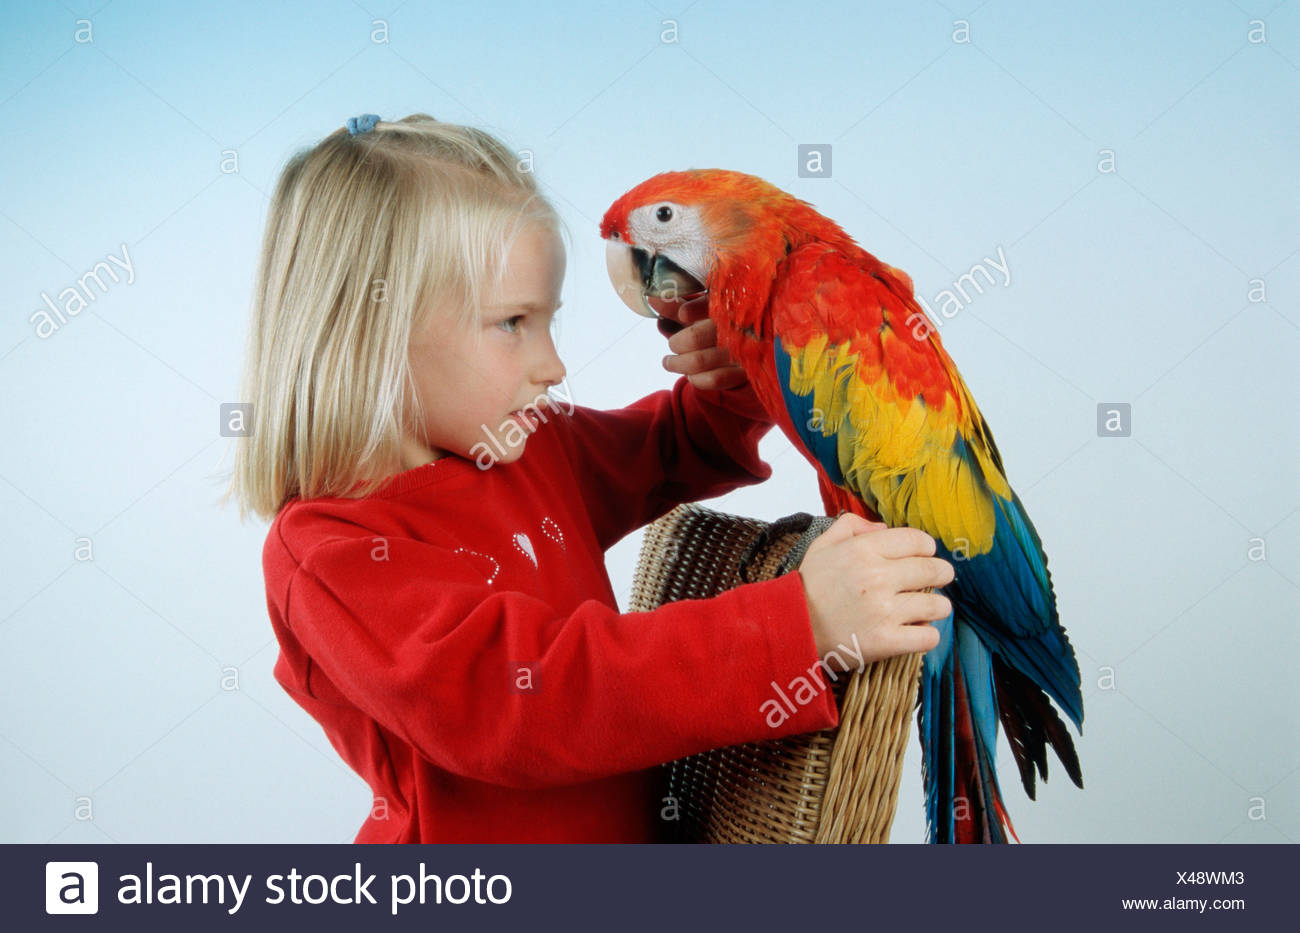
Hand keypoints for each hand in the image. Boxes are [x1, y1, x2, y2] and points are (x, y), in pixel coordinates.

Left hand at [653, 293, 748, 391]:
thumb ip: (677, 306)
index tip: (683, 315)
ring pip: (699, 361)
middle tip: (672, 345)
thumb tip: (650, 298)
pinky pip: (713, 379)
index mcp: (729, 307)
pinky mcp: (745, 373)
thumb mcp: (701, 314)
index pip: (709, 303)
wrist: (755, 351)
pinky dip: (695, 379)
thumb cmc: (719, 329)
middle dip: (676, 344)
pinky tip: (691, 375)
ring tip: (670, 362)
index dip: (693, 309)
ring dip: (678, 364)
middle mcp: (737, 328)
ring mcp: (742, 352)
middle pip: (694, 337)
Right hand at [798, 513, 951, 667]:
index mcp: (864, 550)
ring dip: (937, 606)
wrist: (790, 628)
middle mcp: (878, 577)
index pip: (918, 541)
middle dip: (941, 573)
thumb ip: (852, 526)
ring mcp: (884, 611)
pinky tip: (917, 631)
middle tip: (937, 579)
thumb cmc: (808, 587)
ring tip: (928, 609)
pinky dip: (927, 635)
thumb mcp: (822, 545)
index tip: (924, 555)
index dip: (926, 548)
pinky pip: (929, 637)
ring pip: (938, 605)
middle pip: (935, 570)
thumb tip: (883, 528)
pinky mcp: (886, 642)